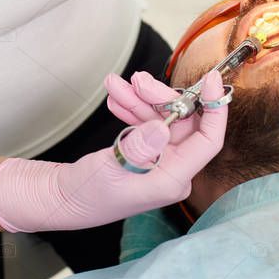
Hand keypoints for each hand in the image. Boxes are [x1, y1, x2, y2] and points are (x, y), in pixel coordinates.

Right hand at [0, 71, 226, 232]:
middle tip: (137, 80)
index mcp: (173, 178)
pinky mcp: (145, 153)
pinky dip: (132, 108)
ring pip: (161, 118)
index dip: (214, 108)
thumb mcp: (112, 167)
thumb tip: (161, 127)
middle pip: (181, 121)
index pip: (208, 140)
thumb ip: (138, 148)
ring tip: (115, 84)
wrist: (64, 198)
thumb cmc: (88, 192)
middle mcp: (172, 169)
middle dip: (160, 96)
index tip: (212, 79)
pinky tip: (116, 99)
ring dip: (139, 99)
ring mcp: (159, 160)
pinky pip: (146, 123)